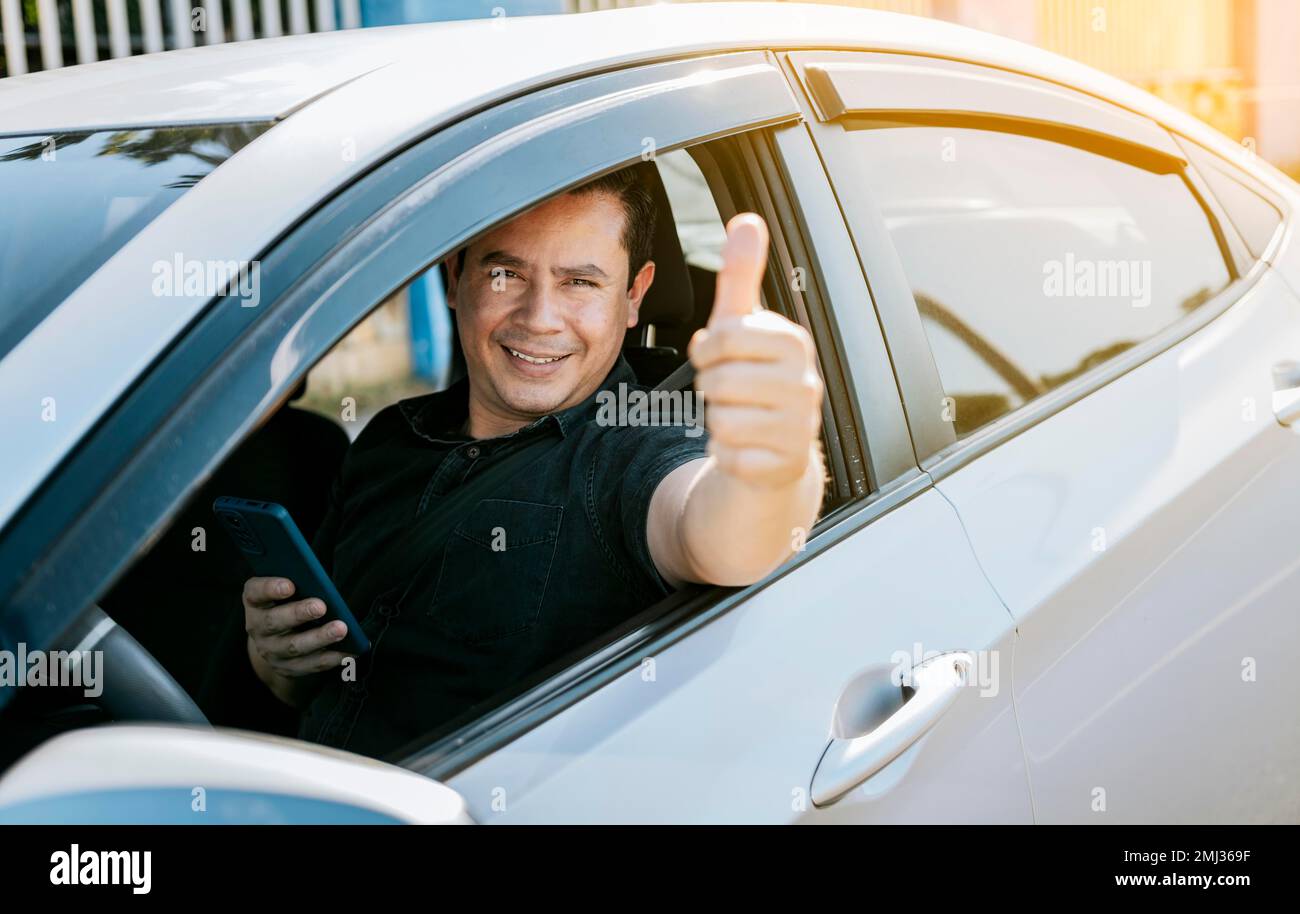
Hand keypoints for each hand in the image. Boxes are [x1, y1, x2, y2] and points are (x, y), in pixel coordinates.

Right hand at [243, 577, 351, 701]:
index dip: (270, 588)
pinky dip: (332, 657)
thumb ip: (297, 580)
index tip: (289, 585)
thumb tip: (319, 577)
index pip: (255, 592)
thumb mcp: (284, 589)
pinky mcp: (289, 667)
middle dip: (299, 613)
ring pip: (294, 646)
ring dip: (319, 638)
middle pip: (275, 621)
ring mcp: (272, 651)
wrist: (276, 640)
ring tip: (341, 629)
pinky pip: (312, 664)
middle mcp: (259, 628)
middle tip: (321, 606)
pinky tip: (349, 650)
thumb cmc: (286, 603)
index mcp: (255, 602)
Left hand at [687, 213, 823, 488]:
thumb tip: (747, 221)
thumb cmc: (753, 381)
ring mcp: (800, 428)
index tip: (717, 357)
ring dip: (717, 422)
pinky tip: (744, 446)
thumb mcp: (743, 328)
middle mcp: (804, 384)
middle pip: (719, 381)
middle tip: (729, 392)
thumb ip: (741, 277)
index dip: (707, 349)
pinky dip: (724, 453)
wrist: (775, 451)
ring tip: (739, 417)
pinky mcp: (785, 465)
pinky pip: (728, 455)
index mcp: (792, 344)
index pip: (726, 336)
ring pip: (721, 420)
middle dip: (710, 389)